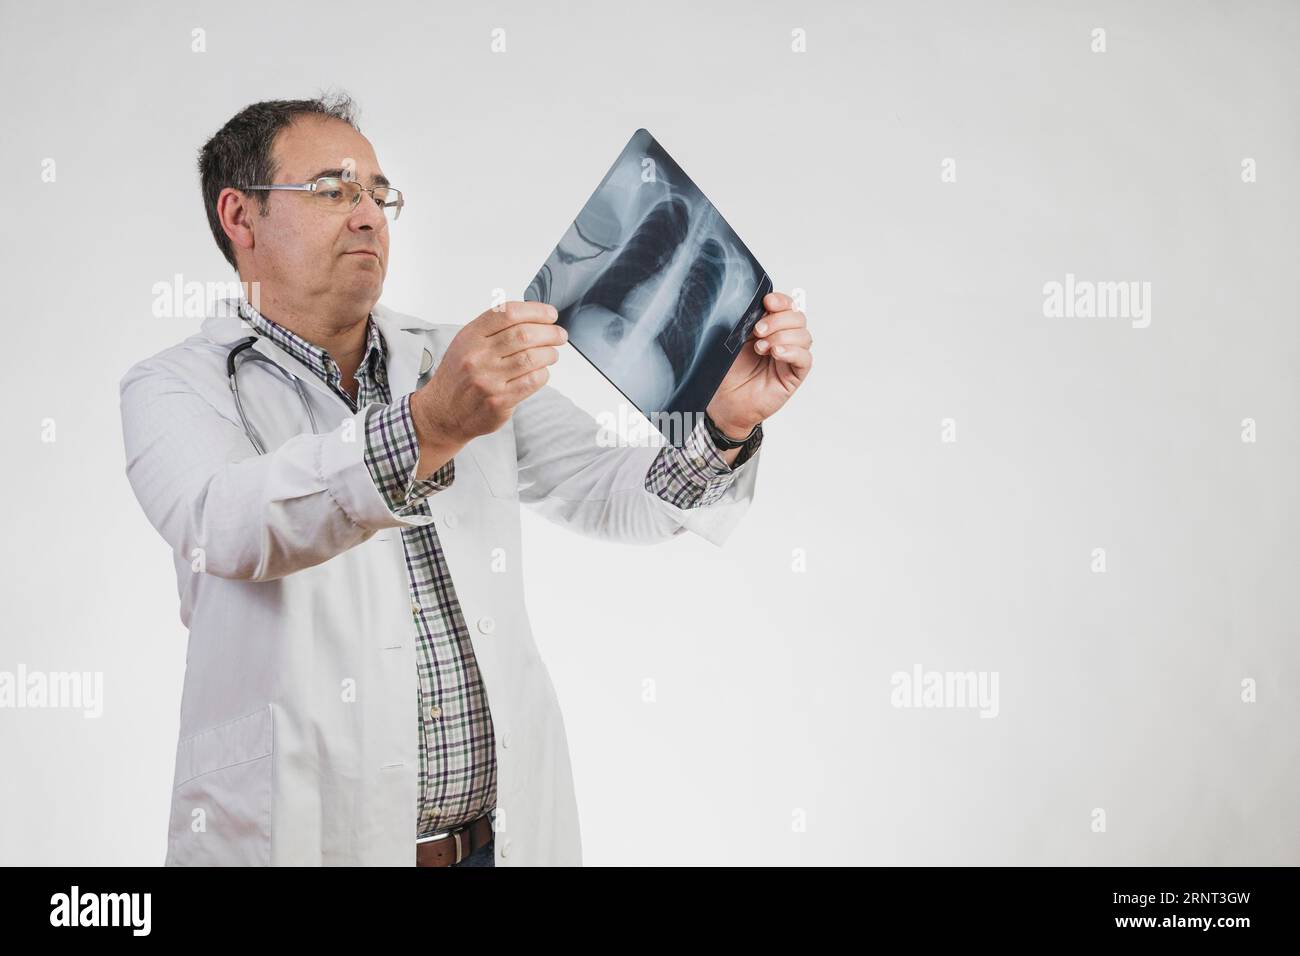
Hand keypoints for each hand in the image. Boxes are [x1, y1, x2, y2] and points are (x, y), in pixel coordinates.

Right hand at [409, 301, 566, 474]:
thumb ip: (494, 328)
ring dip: (550, 353)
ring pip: (532, 358)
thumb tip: (533, 315)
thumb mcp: (466, 342)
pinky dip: (543, 373)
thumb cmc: (459, 375)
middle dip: (550, 332)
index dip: (536, 311)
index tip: (550, 314)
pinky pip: (532, 381)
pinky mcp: (499, 401)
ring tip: (552, 354)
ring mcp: (488, 380)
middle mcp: (478, 356)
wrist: (443, 412)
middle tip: (560, 335)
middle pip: (524, 335)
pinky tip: (541, 371)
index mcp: (471, 336)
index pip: (508, 313)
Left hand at [705, 291, 811, 437]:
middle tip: (758, 331)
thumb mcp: (732, 341)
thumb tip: (752, 304)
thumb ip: (744, 321)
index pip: (787, 306)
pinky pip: (805, 358)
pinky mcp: (794, 375)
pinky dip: (792, 352)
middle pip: (797, 318)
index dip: (781, 301)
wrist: (724, 402)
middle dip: (778, 320)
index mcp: (769, 326)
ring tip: (761, 348)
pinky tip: (776, 353)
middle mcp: (783, 339)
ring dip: (782, 336)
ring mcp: (790, 357)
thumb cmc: (727, 373)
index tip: (767, 302)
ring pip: (804, 336)